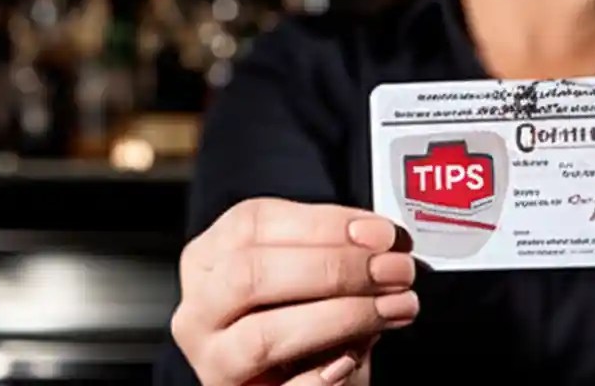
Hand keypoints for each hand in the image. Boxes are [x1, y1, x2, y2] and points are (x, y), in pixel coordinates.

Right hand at [171, 197, 418, 385]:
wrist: (298, 378)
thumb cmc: (304, 318)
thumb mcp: (312, 274)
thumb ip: (339, 251)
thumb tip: (385, 242)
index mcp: (211, 258)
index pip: (253, 223)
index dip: (323, 225)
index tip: (380, 234)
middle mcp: (201, 309)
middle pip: (252, 272)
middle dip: (335, 268)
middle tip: (394, 270)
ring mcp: (213, 361)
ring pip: (262, 335)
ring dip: (341, 317)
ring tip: (394, 308)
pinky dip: (325, 375)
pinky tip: (356, 357)